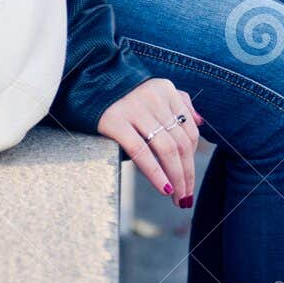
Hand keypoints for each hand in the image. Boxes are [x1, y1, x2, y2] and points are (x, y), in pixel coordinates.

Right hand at [97, 78, 202, 204]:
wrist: (84, 83)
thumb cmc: (121, 94)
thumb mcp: (152, 91)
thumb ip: (178, 101)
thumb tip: (199, 121)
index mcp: (165, 89)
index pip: (189, 130)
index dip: (193, 159)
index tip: (189, 181)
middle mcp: (153, 96)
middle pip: (180, 143)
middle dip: (187, 175)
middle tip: (186, 198)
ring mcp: (134, 108)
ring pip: (166, 150)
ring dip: (177, 179)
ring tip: (178, 199)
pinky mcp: (114, 121)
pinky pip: (141, 152)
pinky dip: (156, 174)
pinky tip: (164, 189)